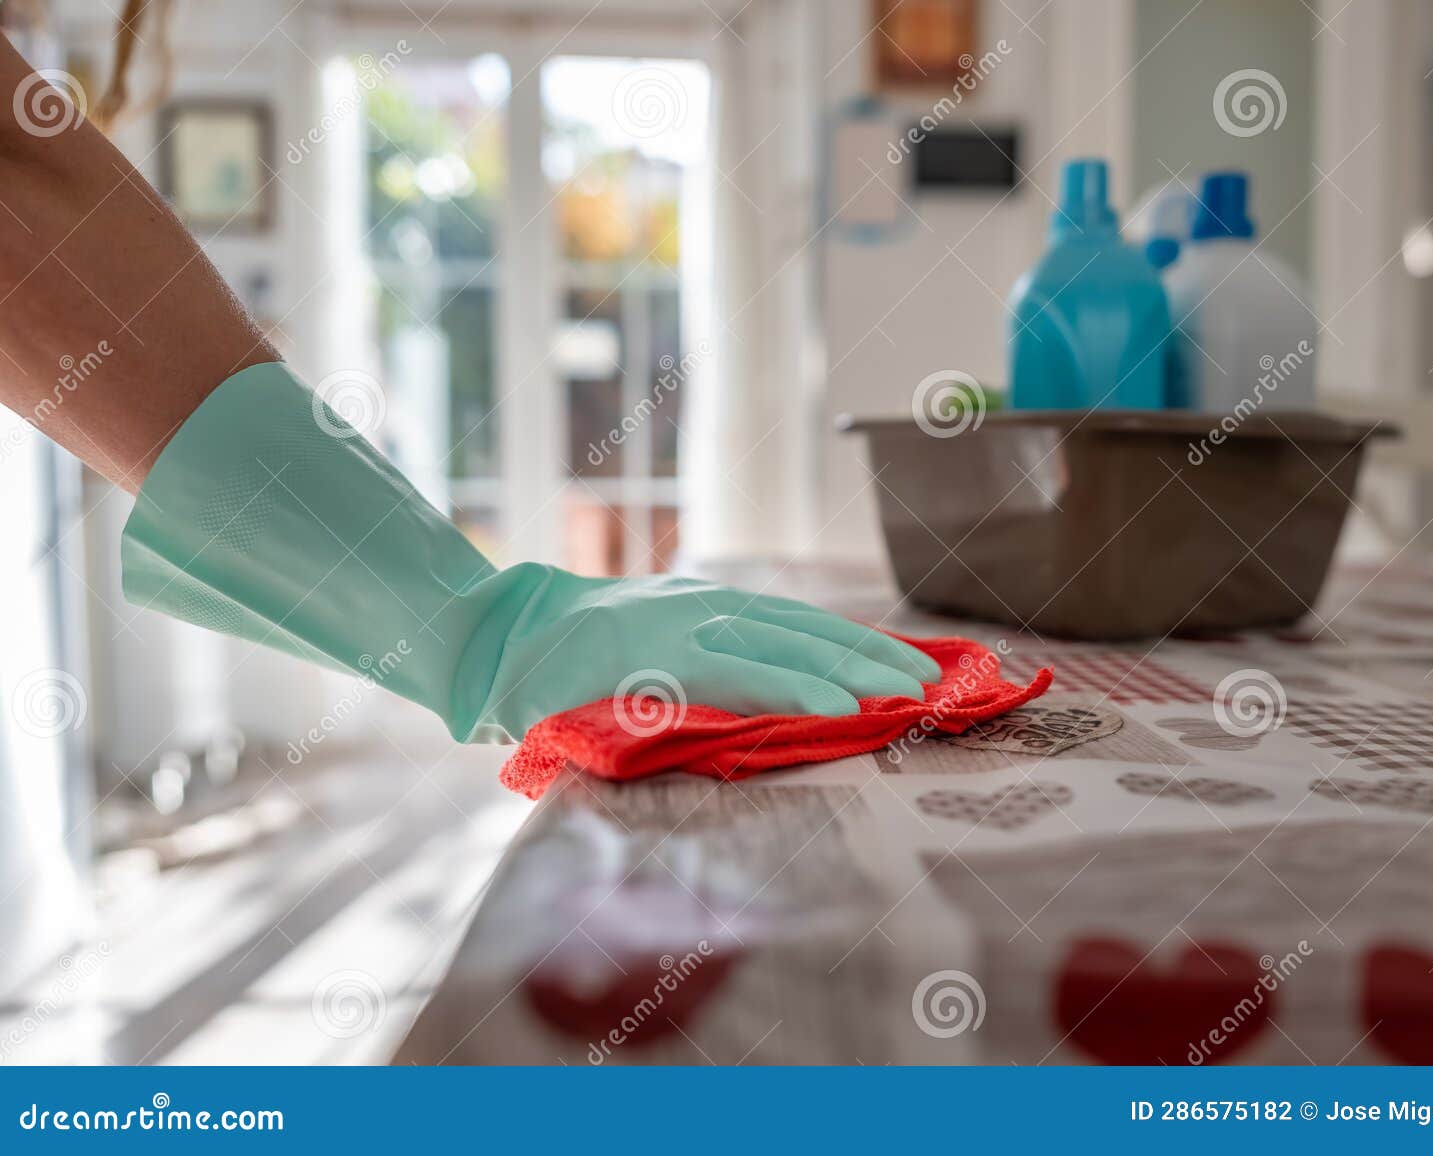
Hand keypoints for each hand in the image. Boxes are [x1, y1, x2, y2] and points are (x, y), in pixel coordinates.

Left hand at [476, 572, 940, 735]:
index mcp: (659, 649)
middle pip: (792, 641)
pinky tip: (866, 647)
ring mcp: (701, 598)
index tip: (855, 716)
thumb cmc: (534, 694)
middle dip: (861, 669)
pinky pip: (780, 612)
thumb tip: (722, 754)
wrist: (501, 627)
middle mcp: (691, 615)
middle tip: (920, 697)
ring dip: (861, 646)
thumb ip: (645, 735)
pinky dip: (831, 630)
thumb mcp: (575, 724)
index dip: (804, 697)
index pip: (751, 674)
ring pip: (797, 620)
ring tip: (918, 672)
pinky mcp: (703, 594)